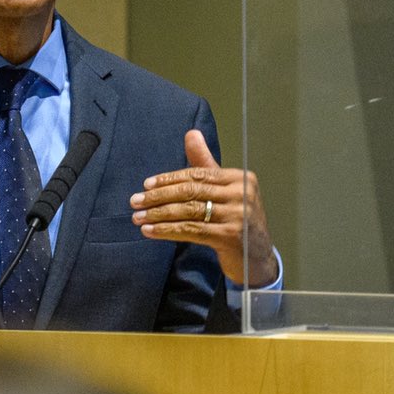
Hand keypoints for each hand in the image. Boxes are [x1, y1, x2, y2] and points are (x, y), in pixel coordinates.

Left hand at [129, 130, 279, 286]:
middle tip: (135, 201)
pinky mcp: (230, 237)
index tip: (146, 185)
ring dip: (158, 214)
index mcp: (240, 178)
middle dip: (159, 196)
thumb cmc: (237, 222)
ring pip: (189, 211)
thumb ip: (206, 164)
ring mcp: (238, 216)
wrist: (258, 259)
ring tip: (138, 218)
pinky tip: (150, 232)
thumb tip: (191, 134)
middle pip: (191, 191)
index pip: (198, 174)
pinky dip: (168, 230)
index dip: (169, 179)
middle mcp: (242, 194)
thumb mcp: (225, 191)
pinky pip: (191, 230)